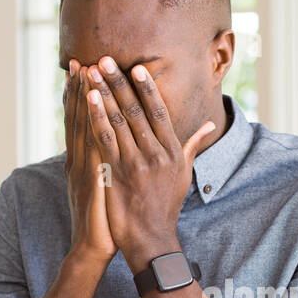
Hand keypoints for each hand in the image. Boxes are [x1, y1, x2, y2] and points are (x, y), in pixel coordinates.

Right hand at [63, 60, 115, 263]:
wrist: (93, 245)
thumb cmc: (106, 216)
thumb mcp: (106, 185)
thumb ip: (109, 163)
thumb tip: (118, 146)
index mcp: (85, 159)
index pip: (83, 120)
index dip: (82, 95)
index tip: (83, 68)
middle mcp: (79, 160)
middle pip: (79, 118)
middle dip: (79, 89)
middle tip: (80, 61)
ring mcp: (84, 169)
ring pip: (82, 128)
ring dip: (83, 101)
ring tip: (83, 76)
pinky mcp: (92, 181)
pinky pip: (93, 150)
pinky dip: (93, 130)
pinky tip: (95, 112)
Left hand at [84, 56, 215, 271]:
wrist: (150, 238)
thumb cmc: (167, 206)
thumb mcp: (184, 175)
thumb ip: (193, 146)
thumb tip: (210, 124)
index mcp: (173, 152)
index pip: (159, 113)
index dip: (147, 88)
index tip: (137, 67)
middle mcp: (156, 154)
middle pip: (135, 111)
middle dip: (119, 82)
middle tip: (105, 59)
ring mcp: (135, 163)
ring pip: (117, 121)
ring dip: (103, 93)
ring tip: (91, 71)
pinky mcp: (117, 173)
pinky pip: (104, 139)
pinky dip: (95, 116)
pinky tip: (87, 99)